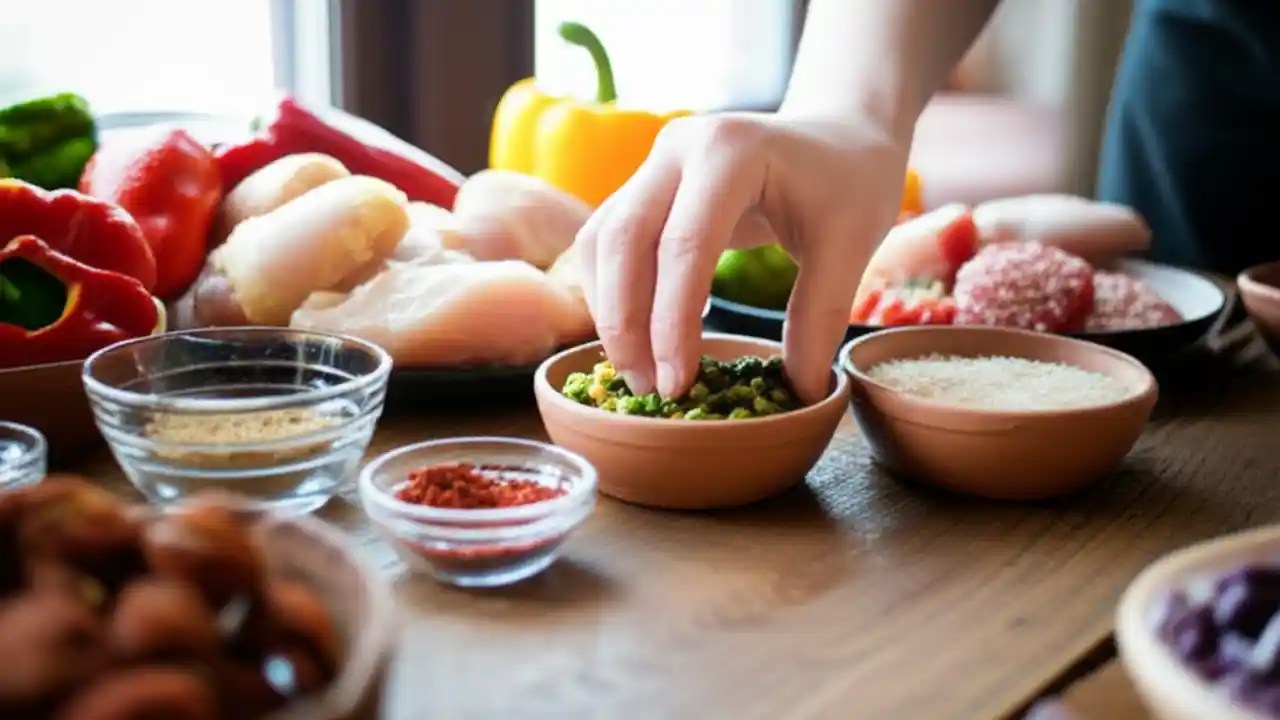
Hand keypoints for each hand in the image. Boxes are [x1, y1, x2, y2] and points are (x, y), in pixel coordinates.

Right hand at [576, 112, 909, 403]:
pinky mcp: (644, 185)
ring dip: (610, 311)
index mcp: (730, 150)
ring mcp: (654, 162)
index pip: (684, 245)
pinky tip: (639, 338)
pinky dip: (613, 294)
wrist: (838, 133)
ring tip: (639, 373)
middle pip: (622, 240)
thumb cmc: (849, 180)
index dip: (672, 322)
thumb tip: (800, 391)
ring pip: (602, 242)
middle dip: (625, 323)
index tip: (679, 384)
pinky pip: (608, 242)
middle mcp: (678, 148)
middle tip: (648, 389)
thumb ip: (820, 314)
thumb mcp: (852, 242)